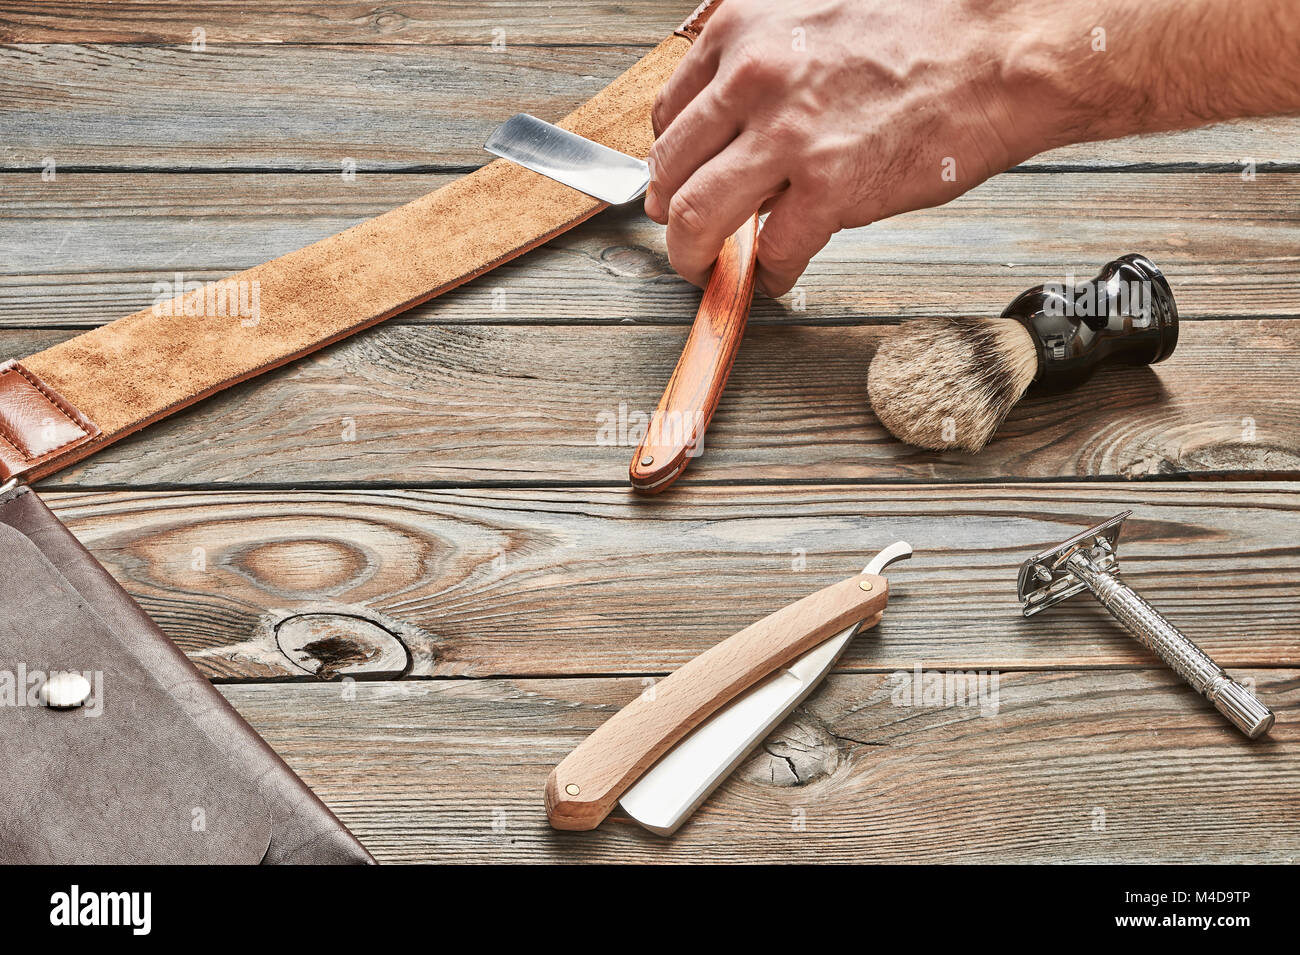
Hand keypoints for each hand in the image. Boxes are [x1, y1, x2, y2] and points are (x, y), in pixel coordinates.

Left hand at [645, 0, 1052, 295]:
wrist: (995, 53)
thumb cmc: (919, 38)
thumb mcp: (811, 23)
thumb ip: (761, 71)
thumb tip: (727, 134)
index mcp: (742, 33)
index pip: (668, 115)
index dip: (670, 163)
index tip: (678, 185)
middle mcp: (753, 78)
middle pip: (669, 171)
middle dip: (667, 217)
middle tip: (681, 238)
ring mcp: (787, 136)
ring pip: (695, 217)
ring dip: (691, 256)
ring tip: (703, 270)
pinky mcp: (828, 189)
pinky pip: (772, 251)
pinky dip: (768, 275)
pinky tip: (777, 277)